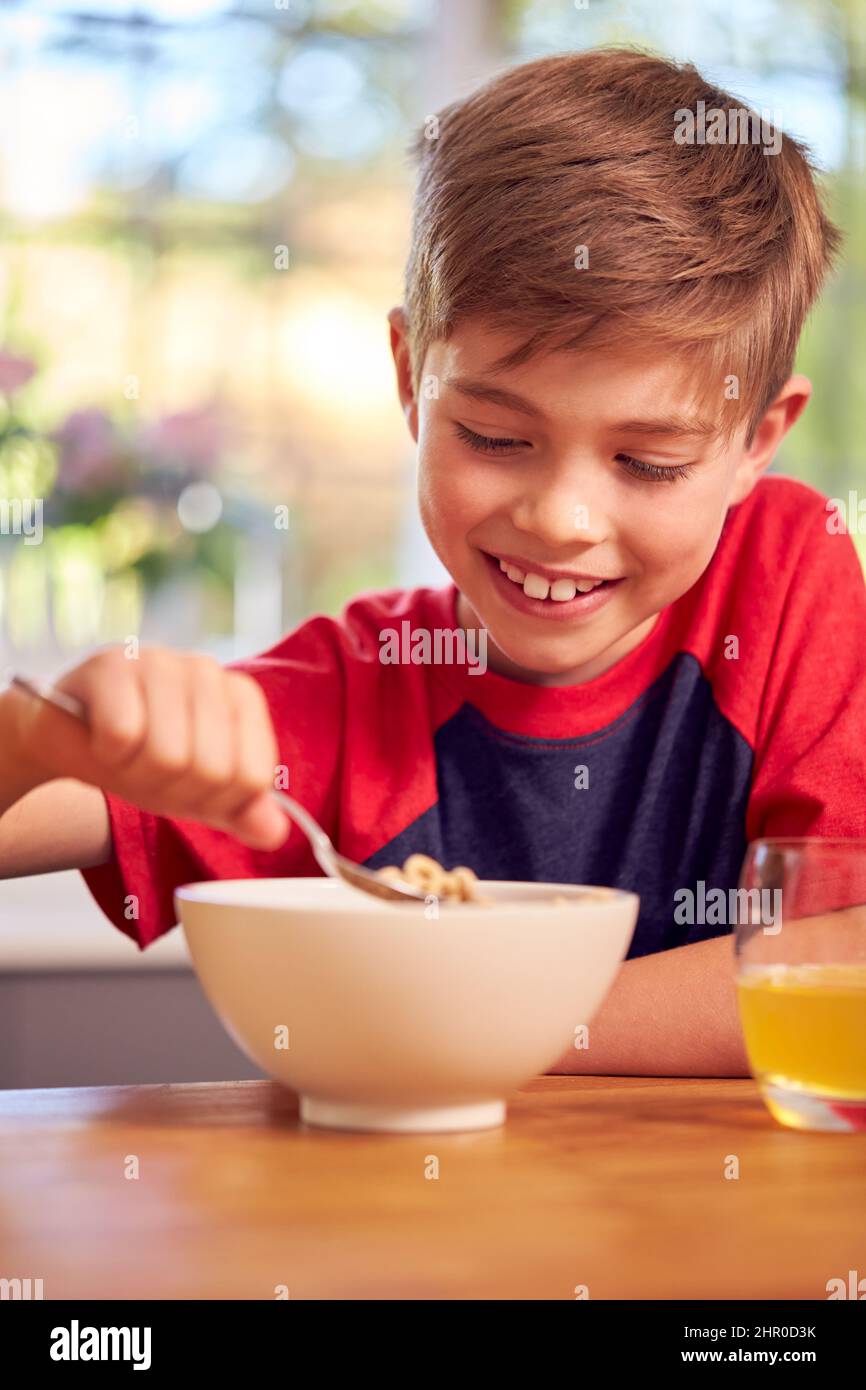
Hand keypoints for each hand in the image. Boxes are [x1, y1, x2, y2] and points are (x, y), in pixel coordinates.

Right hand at [3, 647, 288, 849]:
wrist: (65, 738)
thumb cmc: (140, 759)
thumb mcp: (198, 794)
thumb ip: (241, 812)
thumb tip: (274, 833)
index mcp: (242, 697)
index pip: (253, 778)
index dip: (214, 801)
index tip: (187, 784)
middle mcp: (209, 670)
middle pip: (212, 771)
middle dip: (172, 790)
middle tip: (146, 769)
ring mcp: (161, 661)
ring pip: (169, 757)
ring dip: (135, 774)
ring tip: (124, 754)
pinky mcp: (112, 665)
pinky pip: (123, 736)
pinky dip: (106, 754)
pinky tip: (100, 738)